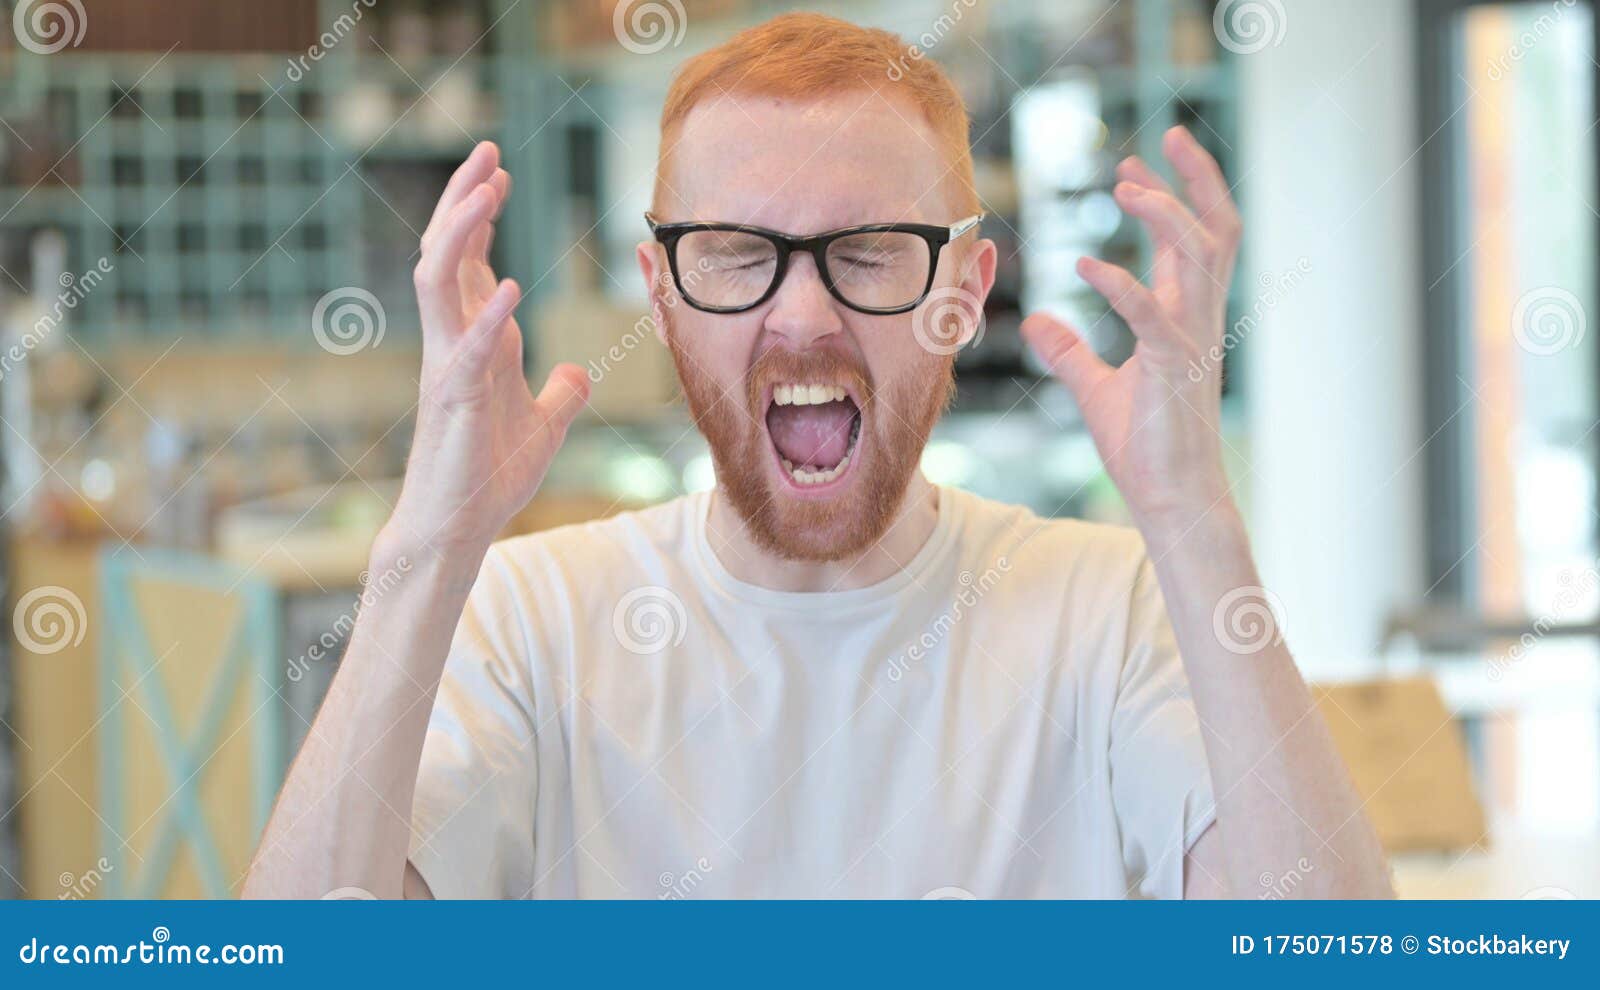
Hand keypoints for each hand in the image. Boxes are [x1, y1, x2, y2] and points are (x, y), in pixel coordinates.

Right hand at [385, 142, 588, 560]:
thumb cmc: (488, 477)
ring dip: (460, 235)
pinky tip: (513, 289)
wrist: (456, 529)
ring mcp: (447, 368)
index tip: (500, 173)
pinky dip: (488, 319)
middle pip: (447, 254)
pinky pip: (465, 350)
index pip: (471, 264)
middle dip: (464, 200)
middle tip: (487, 151)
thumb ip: (559, 395)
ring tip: (484, 192)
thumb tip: (579, 373)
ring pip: (438, 284)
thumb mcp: (542, 427)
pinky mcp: (450, 402)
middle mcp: (452, 343)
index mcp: (473, 342)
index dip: (481, 216)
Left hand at [1021, 126, 1241, 538]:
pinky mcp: (1172, 369)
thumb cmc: (1143, 448)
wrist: (1170, 498)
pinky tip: (1084, 265)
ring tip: (1126, 187)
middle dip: (1196, 178)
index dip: (1170, 197)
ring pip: (1200, 256)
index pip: (1192, 242)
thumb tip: (1039, 321)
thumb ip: (1070, 351)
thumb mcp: (1096, 389)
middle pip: (1216, 230)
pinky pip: (1151, 315)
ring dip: (1166, 215)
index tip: (1132, 170)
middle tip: (1165, 136)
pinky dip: (1120, 285)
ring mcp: (1191, 341)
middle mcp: (1198, 321)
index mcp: (1185, 320)